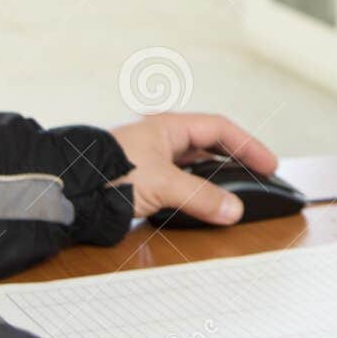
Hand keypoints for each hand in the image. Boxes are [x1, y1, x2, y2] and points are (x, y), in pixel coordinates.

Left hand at [109, 112, 278, 225]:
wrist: (65, 189)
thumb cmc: (108, 172)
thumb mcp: (163, 184)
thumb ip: (201, 198)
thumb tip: (234, 210)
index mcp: (168, 127)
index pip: (219, 129)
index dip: (248, 146)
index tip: (270, 164)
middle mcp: (161, 140)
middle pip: (209, 147)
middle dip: (236, 162)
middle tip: (260, 178)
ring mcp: (151, 160)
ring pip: (194, 167)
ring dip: (216, 180)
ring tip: (238, 194)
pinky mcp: (142, 181)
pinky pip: (180, 184)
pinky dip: (198, 194)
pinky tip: (205, 206)